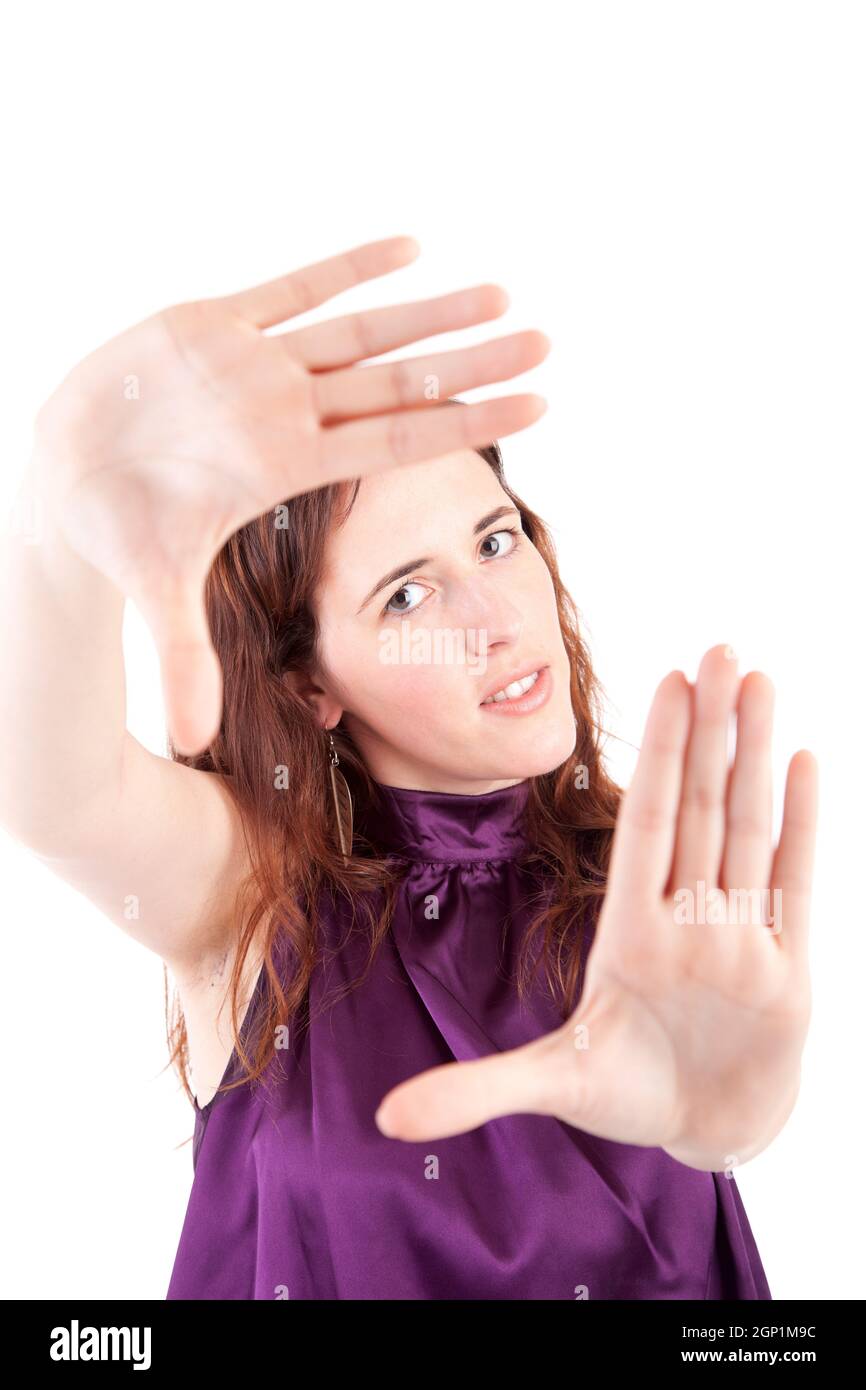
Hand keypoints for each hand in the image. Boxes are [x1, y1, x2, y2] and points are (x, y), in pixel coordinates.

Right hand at [32, 235, 549, 754]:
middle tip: (546, 336)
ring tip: (499, 290)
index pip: (398, 439)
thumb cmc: (115, 534)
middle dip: (473, 357)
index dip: (468, 420)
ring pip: (361, 330)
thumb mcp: (153, 589)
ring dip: (427, 310)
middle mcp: (287, 413)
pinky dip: (348, 266)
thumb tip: (192, 741)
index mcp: (287, 465)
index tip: (538, 403)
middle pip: (400, 381)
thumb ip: (183, 657)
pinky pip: (294, 287)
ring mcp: (257, 367)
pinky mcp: (213, 323)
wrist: (65, 481)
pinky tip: (409, 246)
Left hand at [374, 644, 817, 1171]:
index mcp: (630, 932)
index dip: (659, 754)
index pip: (648, 823)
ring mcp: (740, 940)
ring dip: (755, 755)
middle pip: (702, 806)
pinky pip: (797, 884)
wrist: (701, 1132)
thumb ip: (474, 1092)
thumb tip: (388, 1122)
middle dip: (710, 728)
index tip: (664, 682)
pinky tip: (802, 760)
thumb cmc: (626, 1095)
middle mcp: (687, 920)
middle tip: (719, 649)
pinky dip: (803, 825)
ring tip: (759, 681)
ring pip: (750, 829)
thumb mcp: (551, 1086)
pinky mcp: (789, 973)